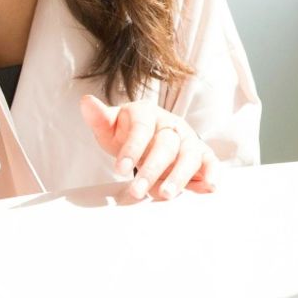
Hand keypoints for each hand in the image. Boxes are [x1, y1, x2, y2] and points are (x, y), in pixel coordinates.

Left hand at [79, 94, 214, 201]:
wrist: (150, 136)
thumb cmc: (128, 133)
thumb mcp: (111, 126)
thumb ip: (99, 118)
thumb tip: (86, 102)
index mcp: (147, 114)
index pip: (141, 129)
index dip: (132, 149)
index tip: (119, 169)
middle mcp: (172, 125)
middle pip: (166, 145)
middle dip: (151, 170)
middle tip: (137, 191)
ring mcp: (188, 139)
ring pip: (189, 155)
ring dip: (179, 176)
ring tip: (164, 195)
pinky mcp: (201, 154)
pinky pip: (210, 162)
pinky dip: (211, 174)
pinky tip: (208, 188)